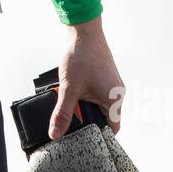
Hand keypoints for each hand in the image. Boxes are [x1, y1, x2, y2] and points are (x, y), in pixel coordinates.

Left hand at [48, 16, 123, 140]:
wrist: (85, 32)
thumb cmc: (82, 57)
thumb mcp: (69, 88)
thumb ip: (62, 113)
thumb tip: (55, 133)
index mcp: (114, 100)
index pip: (112, 130)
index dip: (98, 137)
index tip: (82, 139)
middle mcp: (117, 94)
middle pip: (104, 119)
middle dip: (88, 121)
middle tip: (72, 121)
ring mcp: (112, 86)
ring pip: (99, 107)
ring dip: (85, 108)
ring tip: (72, 103)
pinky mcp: (106, 80)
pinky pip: (98, 96)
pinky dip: (86, 98)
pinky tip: (74, 93)